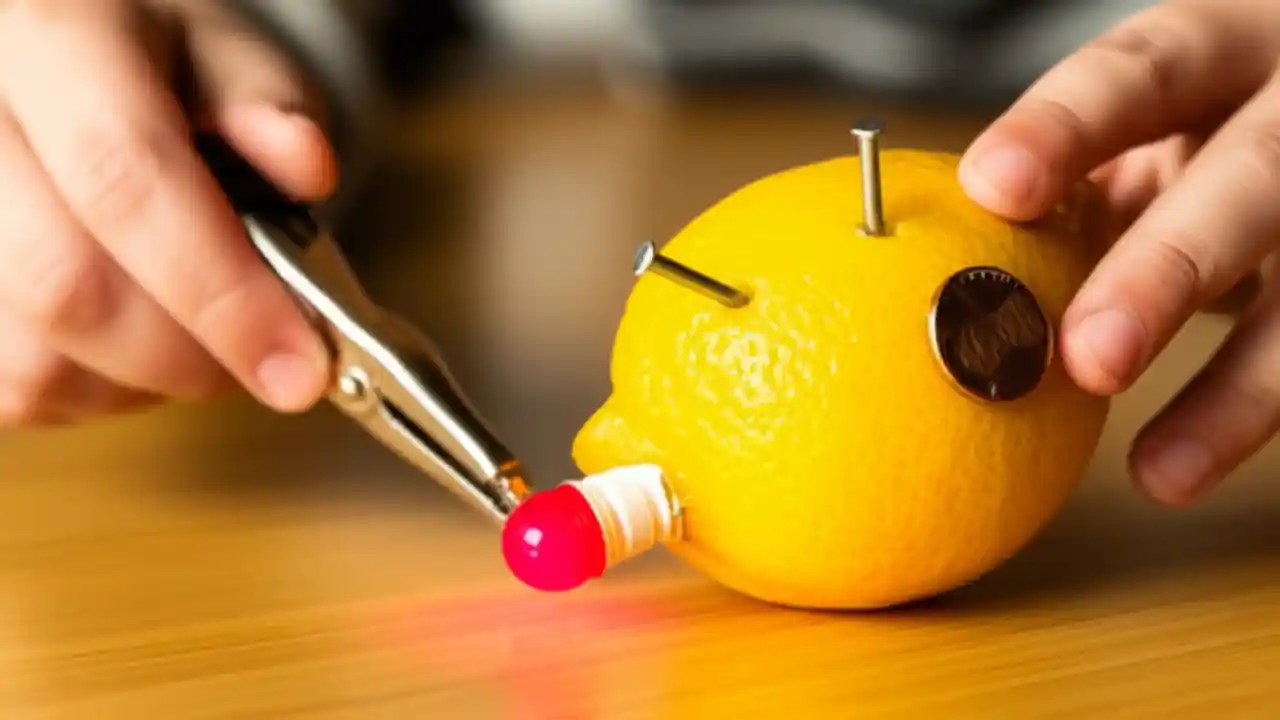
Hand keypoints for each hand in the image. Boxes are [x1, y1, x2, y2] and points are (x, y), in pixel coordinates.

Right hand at [0, 0, 336, 426]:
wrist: (62, 66)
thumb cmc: (150, 63)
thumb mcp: (222, 52)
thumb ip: (268, 102)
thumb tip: (305, 167)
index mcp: (48, 38)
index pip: (125, 181)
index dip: (222, 292)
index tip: (300, 364)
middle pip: (67, 288)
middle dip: (191, 355)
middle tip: (262, 353)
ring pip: (32, 362)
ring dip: (143, 381)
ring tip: (193, 329)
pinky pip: (11, 391)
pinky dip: (92, 392)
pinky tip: (129, 341)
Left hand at [958, 0, 1279, 506]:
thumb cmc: (1205, 140)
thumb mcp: (1155, 136)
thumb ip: (1083, 186)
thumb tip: (944, 281)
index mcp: (1222, 52)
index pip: (1144, 68)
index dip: (1067, 125)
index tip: (991, 186)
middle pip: (1251, 176)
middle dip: (1167, 267)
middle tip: (1087, 356)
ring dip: (1240, 385)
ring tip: (1158, 471)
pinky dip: (1256, 409)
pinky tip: (1186, 469)